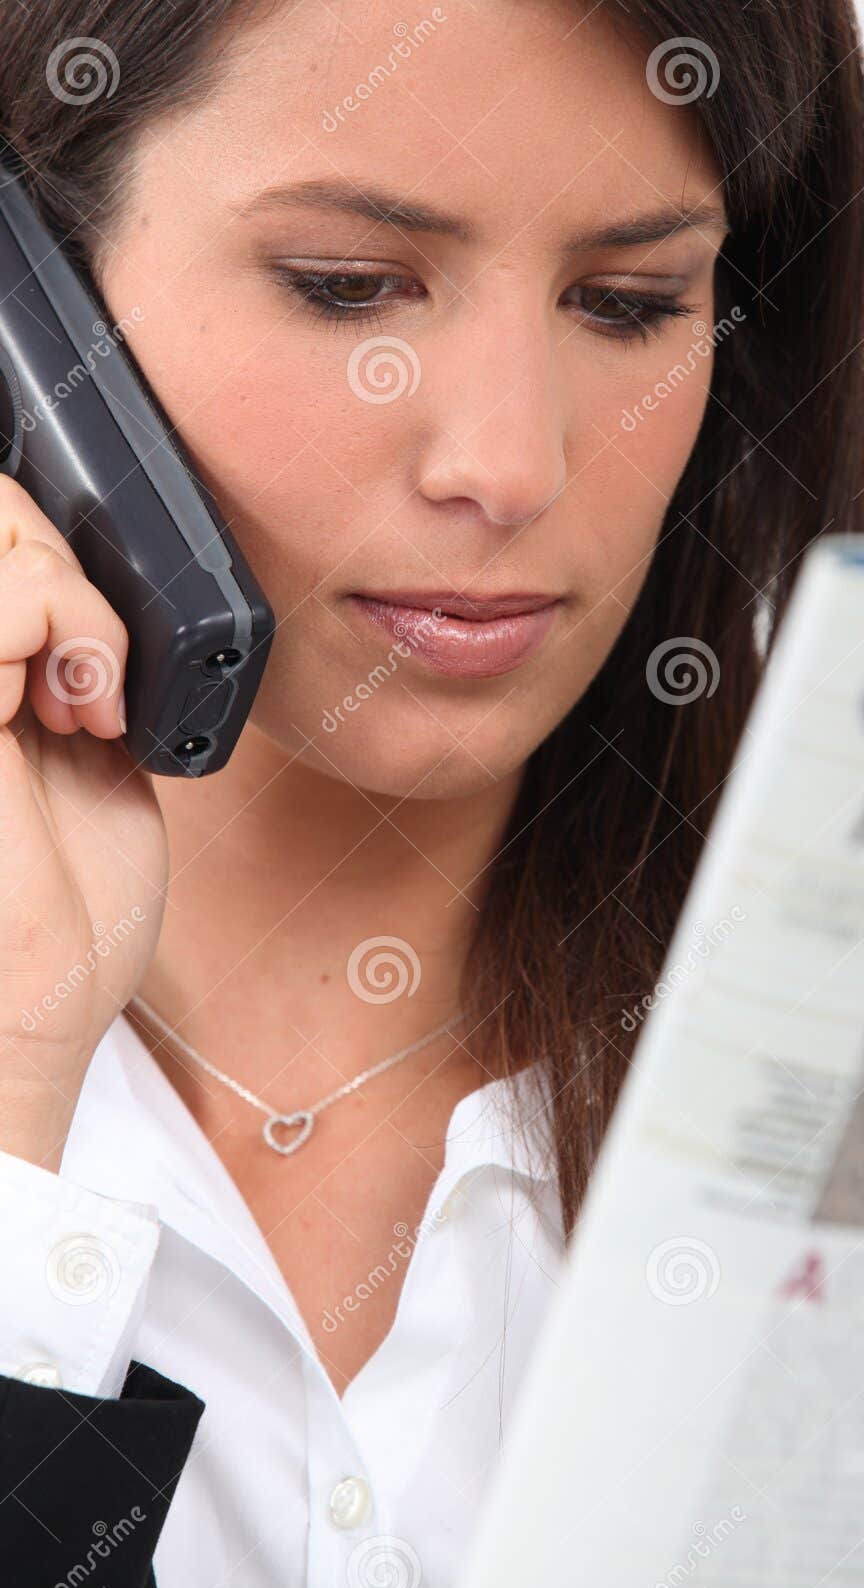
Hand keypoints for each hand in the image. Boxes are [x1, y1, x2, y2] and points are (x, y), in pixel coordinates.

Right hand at [0, 477, 167, 1170]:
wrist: (37, 1010)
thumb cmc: (66, 912)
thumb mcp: (93, 762)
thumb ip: (76, 673)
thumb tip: (89, 599)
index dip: (41, 545)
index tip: (98, 649)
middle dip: (59, 562)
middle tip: (98, 669)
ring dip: (73, 598)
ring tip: (91, 698)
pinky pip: (5, 600)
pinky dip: (74, 624)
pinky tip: (87, 708)